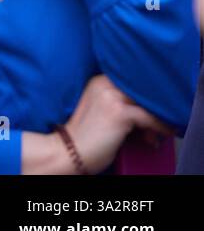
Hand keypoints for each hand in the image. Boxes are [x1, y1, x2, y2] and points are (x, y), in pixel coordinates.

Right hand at [55, 75, 170, 174]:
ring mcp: (111, 96)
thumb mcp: (100, 109)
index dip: (145, 95)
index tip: (155, 109)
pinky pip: (151, 119)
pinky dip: (160, 128)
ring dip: (158, 117)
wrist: (69, 150)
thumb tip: (148, 110)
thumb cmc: (85, 135)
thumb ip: (119, 102)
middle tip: (159, 121)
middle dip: (154, 106)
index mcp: (97, 80)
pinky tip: (162, 135)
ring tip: (157, 132)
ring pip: (149, 103)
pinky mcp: (120, 112)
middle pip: (142, 90)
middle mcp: (104, 83)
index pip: (132, 81)